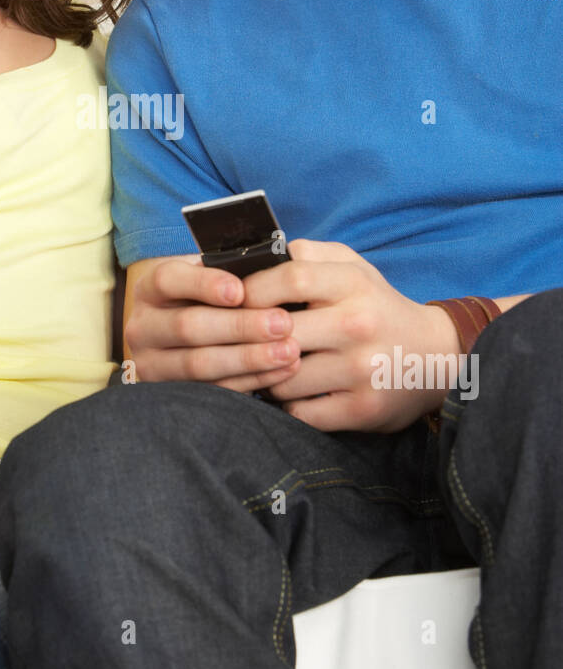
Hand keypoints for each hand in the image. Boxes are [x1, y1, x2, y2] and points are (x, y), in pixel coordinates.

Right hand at [124, 254, 300, 389]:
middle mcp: (142, 327)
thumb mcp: (203, 278)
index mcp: (149, 288)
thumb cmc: (204, 299)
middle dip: (240, 326)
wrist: (179, 338)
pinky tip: (282, 370)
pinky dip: (252, 381)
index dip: (204, 284)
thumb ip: (226, 273)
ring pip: (199, 364)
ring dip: (250, 358)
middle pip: (188, 327)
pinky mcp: (172, 394)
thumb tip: (270, 269)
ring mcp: (151, 365)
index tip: (240, 290)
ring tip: (289, 350)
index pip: (169, 280)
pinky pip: (214, 390)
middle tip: (283, 323)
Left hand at [240, 240, 461, 431]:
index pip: (291, 278)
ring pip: (282, 378)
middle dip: (248, 338)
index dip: (252, 289)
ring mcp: (361, 370)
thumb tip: (252, 258)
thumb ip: (306, 256)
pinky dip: (287, 405)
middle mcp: (358, 325)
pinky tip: (291, 392)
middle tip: (234, 342)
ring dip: (265, 376)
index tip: (235, 301)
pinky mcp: (362, 409)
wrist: (434, 357)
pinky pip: (300, 412)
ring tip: (265, 368)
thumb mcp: (352, 267)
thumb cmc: (375, 306)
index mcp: (353, 283)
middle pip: (279, 331)